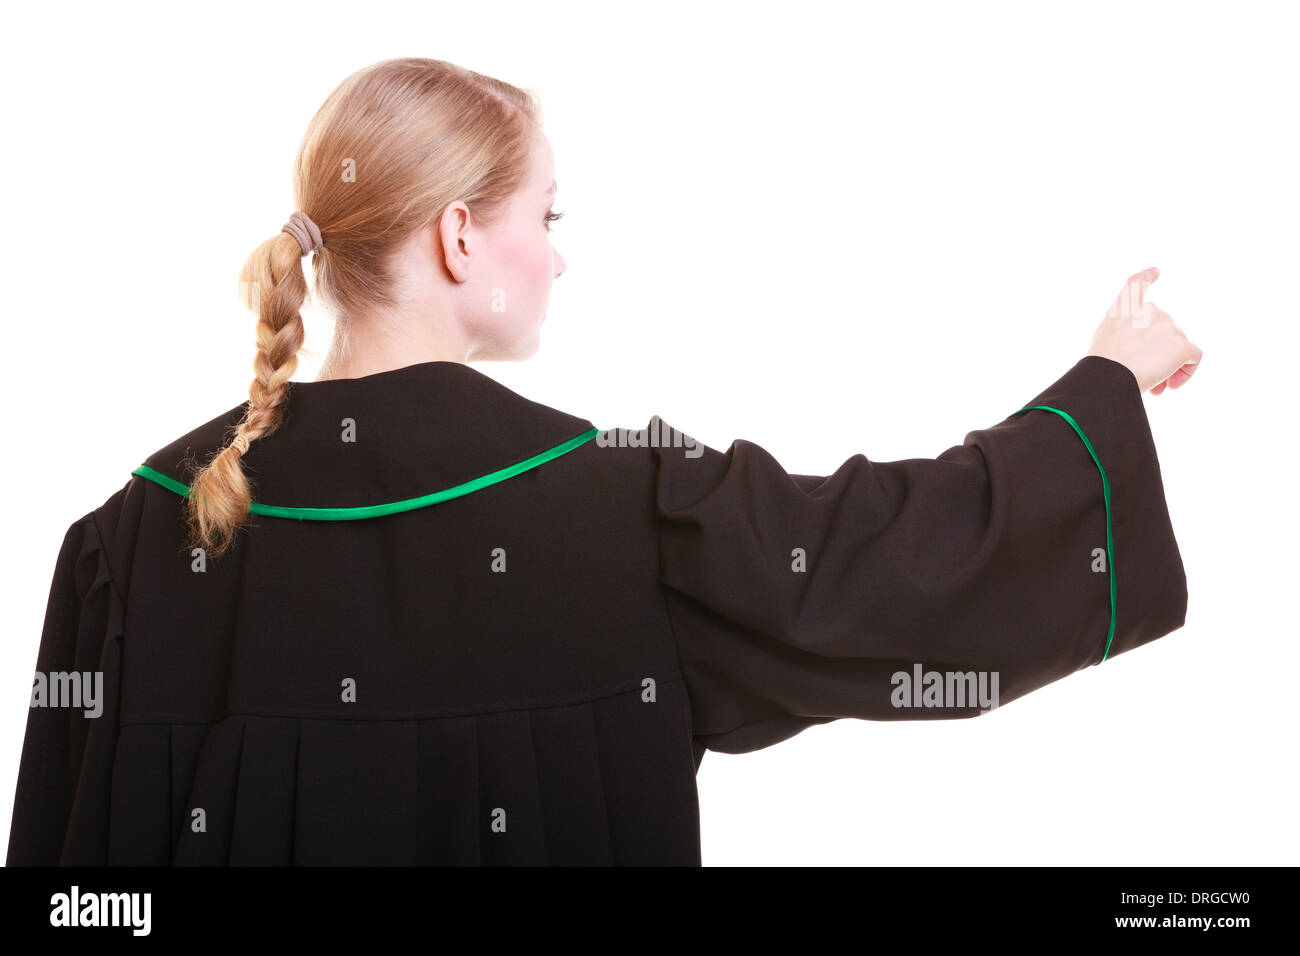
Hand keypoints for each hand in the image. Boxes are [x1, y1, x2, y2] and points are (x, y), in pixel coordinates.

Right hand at [1087, 266, 1202, 393]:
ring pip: (1176, 347)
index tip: (1155, 272)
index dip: (1146, 276)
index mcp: (1123, 309)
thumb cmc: (1100, 366)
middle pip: (1161, 330)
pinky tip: (1172, 385)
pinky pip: (1193, 357)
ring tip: (1152, 388)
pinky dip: (1187, 370)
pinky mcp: (1181, 346)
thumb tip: (1147, 347)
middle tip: (1144, 376)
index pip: (1135, 284)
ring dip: (1166, 366)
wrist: (1108, 378)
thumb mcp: (1102, 340)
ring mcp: (1168, 327)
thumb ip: (1123, 332)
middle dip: (1155, 352)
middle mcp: (1149, 311)